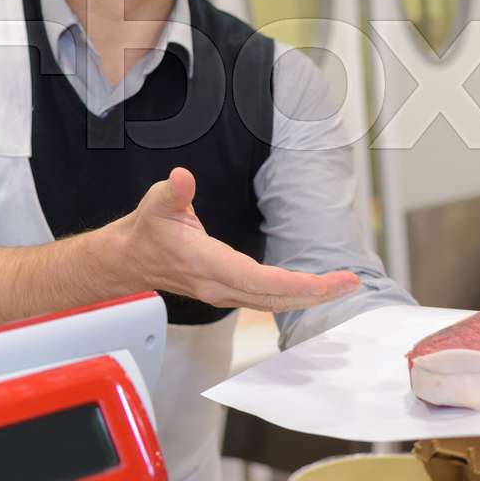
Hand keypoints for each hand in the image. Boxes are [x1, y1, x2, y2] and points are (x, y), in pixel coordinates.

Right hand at [121, 167, 360, 311]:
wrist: (129, 260)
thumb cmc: (146, 232)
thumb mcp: (156, 204)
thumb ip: (174, 192)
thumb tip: (183, 177)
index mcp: (206, 265)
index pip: (259, 281)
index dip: (294, 284)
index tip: (325, 282)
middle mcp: (218, 286)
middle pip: (275, 298)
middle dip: (315, 293)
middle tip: (350, 283)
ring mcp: (222, 293)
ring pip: (273, 302)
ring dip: (308, 297)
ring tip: (341, 286)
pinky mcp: (226, 292)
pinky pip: (266, 300)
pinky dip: (293, 296)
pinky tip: (312, 290)